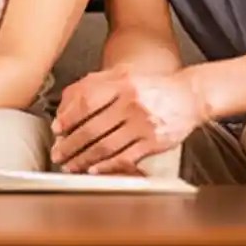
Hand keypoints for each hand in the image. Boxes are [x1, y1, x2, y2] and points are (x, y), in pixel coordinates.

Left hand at [50, 67, 206, 174]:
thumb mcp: (123, 76)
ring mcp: (143, 124)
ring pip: (105, 146)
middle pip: (92, 128)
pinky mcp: (154, 142)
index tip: (57, 130)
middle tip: (58, 153)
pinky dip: (106, 166)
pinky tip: (94, 170)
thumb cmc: (151, 87)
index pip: (86, 102)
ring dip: (83, 159)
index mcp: (121, 83)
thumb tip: (65, 106)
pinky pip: (125, 158)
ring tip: (71, 165)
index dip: (67, 118)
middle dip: (70, 145)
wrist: (189, 96)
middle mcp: (131, 103)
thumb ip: (94, 85)